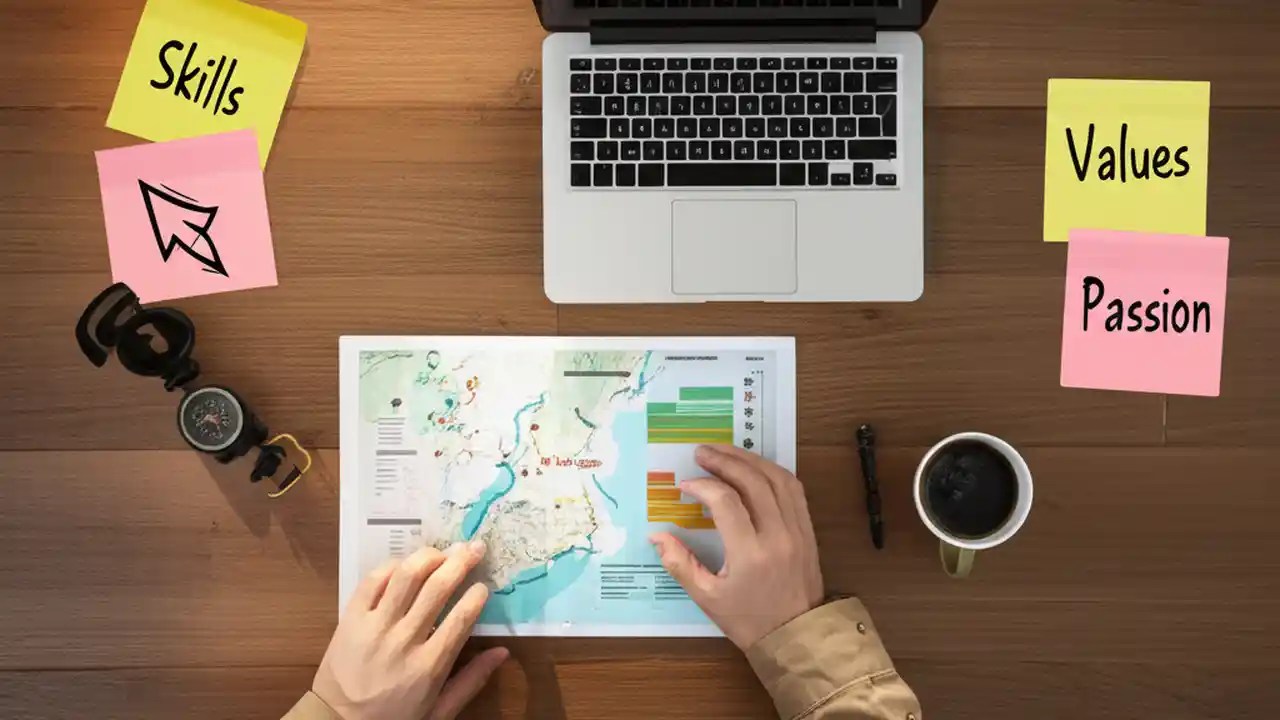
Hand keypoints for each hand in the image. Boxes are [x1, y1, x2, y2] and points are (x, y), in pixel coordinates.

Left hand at [312, 543, 508, 719]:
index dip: (476, 596)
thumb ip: (471, 681)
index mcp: (428, 666)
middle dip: (460, 562)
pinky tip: (406, 564)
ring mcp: (374, 626)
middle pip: (437, 588)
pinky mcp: (351, 618)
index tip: (483, 586)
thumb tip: (503, 652)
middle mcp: (403, 640)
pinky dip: (392, 566)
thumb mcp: (438, 711)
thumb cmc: (392, 718)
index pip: (460, 619)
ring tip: (442, 551)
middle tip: (474, 548)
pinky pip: (373, 581)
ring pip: (405, 576)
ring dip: (428, 556)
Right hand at [650, 445, 823, 649]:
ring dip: (749, 459)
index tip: (685, 485)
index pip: (726, 502)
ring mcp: (797, 529)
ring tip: (724, 452)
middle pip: (752, 481)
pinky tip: (753, 467)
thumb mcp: (707, 598)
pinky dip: (772, 471)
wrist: (797, 636)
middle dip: (724, 460)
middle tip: (701, 452)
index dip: (703, 486)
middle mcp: (777, 535)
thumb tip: (656, 536)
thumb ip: (680, 564)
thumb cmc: (748, 619)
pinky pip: (793, 489)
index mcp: (750, 554)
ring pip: (776, 478)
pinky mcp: (807, 528)